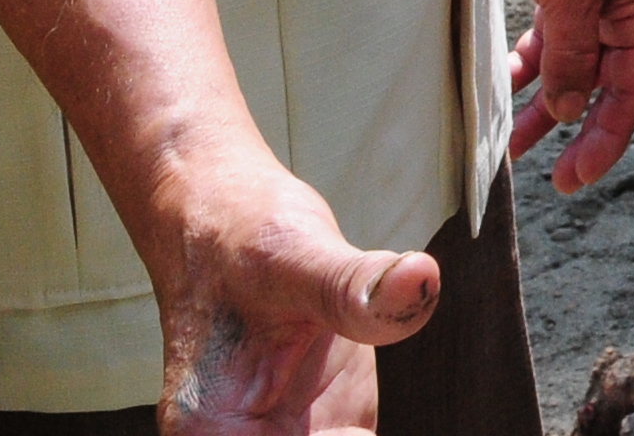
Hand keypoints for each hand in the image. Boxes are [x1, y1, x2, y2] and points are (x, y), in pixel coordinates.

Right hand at [148, 147, 439, 435]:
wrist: (230, 219)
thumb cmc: (244, 239)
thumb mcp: (299, 256)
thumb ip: (356, 284)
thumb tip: (420, 281)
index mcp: (214, 433)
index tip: (356, 433)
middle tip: (366, 426)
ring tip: (368, 421)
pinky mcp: (333, 426)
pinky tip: (375, 425)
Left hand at [503, 0, 633, 195]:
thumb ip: (571, 53)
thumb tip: (566, 108)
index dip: (608, 135)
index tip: (578, 175)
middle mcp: (625, 9)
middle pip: (606, 86)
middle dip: (578, 131)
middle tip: (556, 179)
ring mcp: (594, 1)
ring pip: (574, 72)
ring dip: (546, 108)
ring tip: (513, 147)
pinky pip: (551, 47)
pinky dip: (530, 72)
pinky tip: (504, 90)